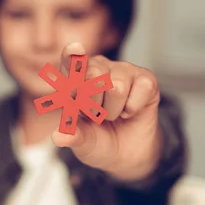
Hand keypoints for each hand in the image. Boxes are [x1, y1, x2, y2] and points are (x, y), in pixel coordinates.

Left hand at [51, 42, 162, 181]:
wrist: (125, 153)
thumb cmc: (98, 140)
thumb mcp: (83, 142)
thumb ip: (73, 136)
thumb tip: (59, 137)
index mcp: (75, 78)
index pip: (70, 63)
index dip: (72, 57)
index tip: (74, 50)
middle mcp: (98, 68)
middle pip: (93, 75)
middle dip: (93, 105)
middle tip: (95, 116)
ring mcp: (122, 70)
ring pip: (117, 87)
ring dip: (114, 110)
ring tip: (113, 114)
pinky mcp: (145, 78)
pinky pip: (141, 89)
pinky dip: (133, 108)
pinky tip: (130, 111)